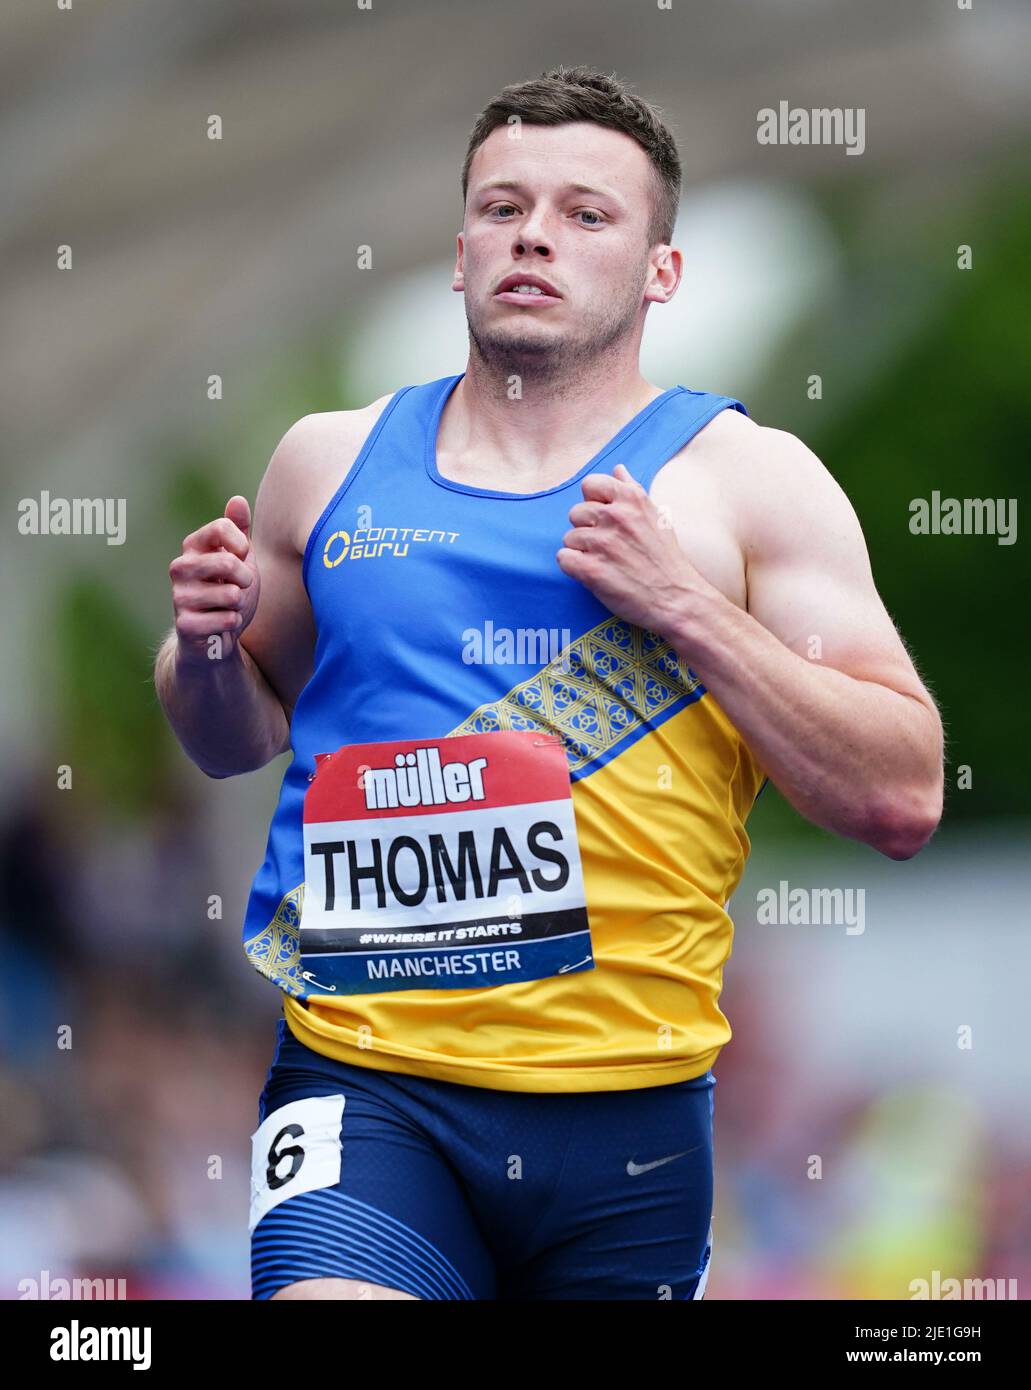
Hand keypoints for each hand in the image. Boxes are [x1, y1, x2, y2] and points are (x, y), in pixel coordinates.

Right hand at [169, 495, 259, 661]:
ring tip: (228, 607)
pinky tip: (222, 625)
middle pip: (228, 562)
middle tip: (240, 588)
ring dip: (240, 604)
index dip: (242, 545)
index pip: (221, 527)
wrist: (215, 637)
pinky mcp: (185, 624)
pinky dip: (233, 624)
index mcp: (192, 547)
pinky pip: (228, 619)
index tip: (243, 557)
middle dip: (246, 579)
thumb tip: (238, 500)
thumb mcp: (239, 559)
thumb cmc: (228, 592)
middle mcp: (180, 568)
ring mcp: (179, 597)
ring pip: (232, 594)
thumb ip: (238, 530)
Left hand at [556, 463, 703, 632]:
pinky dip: (574, 568)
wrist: (677, 599)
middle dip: (587, 530)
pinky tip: (594, 574)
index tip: (605, 519)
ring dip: (582, 552)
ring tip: (606, 563)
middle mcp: (614, 516)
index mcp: (630, 499)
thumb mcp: (657, 516)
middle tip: (608, 548)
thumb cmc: (666, 559)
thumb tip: (618, 468)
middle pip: (575, 513)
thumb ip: (633, 490)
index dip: (593, 502)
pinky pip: (563, 558)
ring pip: (569, 538)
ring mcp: (601, 543)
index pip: (590, 484)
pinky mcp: (590, 569)